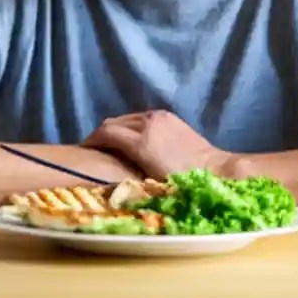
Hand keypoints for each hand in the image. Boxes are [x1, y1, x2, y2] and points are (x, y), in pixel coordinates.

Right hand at [81, 110, 234, 179]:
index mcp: (141, 141)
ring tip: (111, 144)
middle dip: (101, 134)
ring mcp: (159, 116)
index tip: (82, 150)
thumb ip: (126, 170)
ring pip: (127, 118)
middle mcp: (147, 123)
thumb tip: (105, 172)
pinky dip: (131, 126)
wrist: (215, 168)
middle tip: (94, 149)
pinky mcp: (169, 115)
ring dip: (116, 129)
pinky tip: (132, 139)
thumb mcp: (151, 181)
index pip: (106, 133)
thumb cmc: (183, 181)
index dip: (90, 140)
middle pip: (114, 122)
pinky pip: (141, 117)